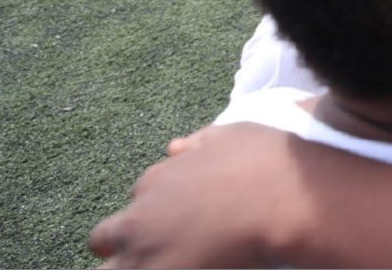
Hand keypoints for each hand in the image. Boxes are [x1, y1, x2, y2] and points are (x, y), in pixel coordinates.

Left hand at [89, 123, 291, 267]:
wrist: (288, 200)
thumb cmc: (267, 161)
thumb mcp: (232, 135)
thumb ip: (199, 142)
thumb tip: (174, 147)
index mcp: (156, 179)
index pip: (137, 200)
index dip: (154, 212)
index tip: (176, 220)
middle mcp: (140, 217)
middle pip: (103, 239)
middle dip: (122, 245)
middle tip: (160, 250)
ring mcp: (147, 253)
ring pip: (114, 269)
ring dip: (131, 265)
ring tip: (166, 261)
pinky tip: (183, 266)